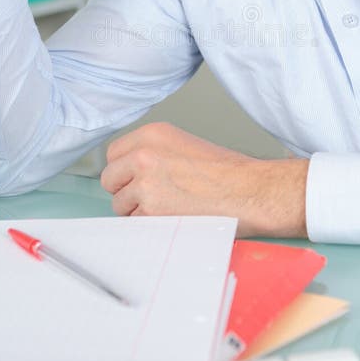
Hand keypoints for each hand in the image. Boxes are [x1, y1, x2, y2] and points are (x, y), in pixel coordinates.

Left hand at [100, 122, 308, 237]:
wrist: (249, 191)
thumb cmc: (226, 172)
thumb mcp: (184, 145)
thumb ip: (153, 153)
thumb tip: (128, 172)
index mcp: (153, 134)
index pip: (113, 154)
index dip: (123, 170)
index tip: (133, 179)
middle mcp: (144, 155)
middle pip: (110, 179)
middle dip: (125, 191)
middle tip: (150, 197)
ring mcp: (145, 183)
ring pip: (120, 205)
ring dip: (138, 211)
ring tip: (169, 207)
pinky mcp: (151, 210)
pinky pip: (135, 224)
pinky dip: (150, 226)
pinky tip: (173, 218)